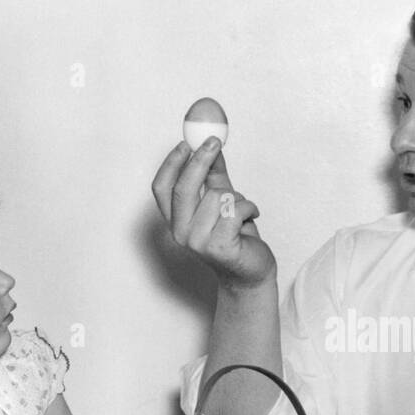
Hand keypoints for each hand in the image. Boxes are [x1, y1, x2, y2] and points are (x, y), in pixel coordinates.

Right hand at [151, 139, 275, 288]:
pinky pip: (235, 210)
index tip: (186, 143)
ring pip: (217, 197)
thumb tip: (211, 147)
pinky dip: (249, 207)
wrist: (250, 273)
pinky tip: (252, 217)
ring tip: (243, 211)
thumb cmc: (235, 238)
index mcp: (175, 221)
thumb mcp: (222, 202)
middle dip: (200, 161)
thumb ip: (214, 176)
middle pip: (184, 188)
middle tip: (214, 142)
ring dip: (237, 197)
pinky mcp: (219, 247)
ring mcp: (198, 242)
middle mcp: (180, 233)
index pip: (161, 188)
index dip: (171, 164)